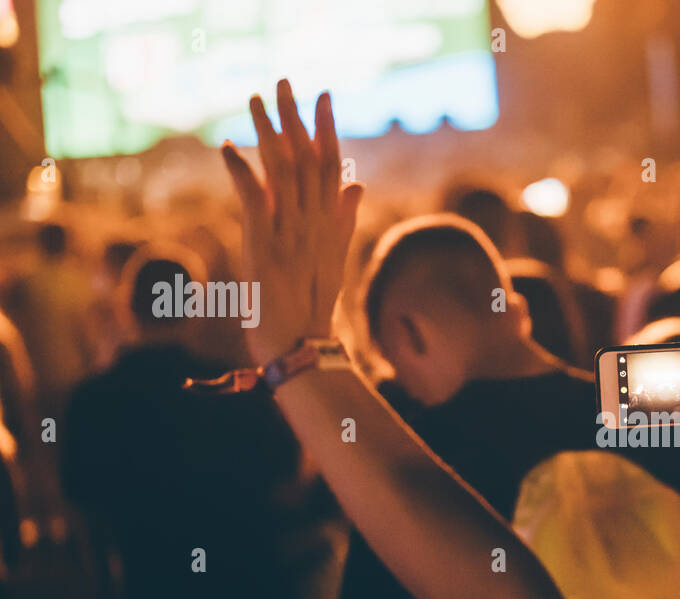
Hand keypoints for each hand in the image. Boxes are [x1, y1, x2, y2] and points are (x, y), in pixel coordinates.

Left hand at [220, 79, 363, 364]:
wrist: (300, 344)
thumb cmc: (312, 306)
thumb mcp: (333, 256)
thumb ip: (344, 217)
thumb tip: (357, 184)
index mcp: (329, 223)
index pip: (332, 166)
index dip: (327, 129)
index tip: (323, 97)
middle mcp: (314, 222)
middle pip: (308, 160)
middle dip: (297, 118)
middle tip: (286, 81)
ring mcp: (291, 233)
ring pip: (282, 172)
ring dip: (268, 133)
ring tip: (255, 101)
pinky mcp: (265, 246)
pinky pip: (255, 202)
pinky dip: (242, 173)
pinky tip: (230, 148)